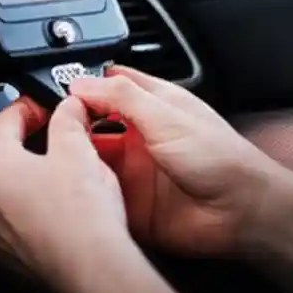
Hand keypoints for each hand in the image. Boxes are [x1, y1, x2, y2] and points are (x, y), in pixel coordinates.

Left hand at [0, 95, 130, 281]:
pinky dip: (32, 215)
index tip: (44, 106)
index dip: (29, 107)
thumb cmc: (81, 217)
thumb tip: (67, 107)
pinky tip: (59, 213)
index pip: (3, 122)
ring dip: (30, 182)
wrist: (93, 270)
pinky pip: (15, 226)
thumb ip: (67, 118)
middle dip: (30, 146)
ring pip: (8, 195)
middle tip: (60, 139)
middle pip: (3, 159)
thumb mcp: (77, 149)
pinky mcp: (6, 261)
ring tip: (64, 179)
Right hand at [69, 66, 292, 256]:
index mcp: (154, 106)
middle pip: (95, 123)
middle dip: (73, 123)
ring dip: (76, 157)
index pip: (111, 86)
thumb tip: (82, 82)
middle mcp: (142, 136)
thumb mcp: (167, 115)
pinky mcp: (131, 203)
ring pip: (92, 159)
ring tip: (59, 155)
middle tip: (51, 125)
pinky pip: (98, 194)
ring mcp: (136, 170)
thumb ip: (122, 97)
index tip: (60, 90)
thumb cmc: (221, 159)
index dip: (86, 85)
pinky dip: (85, 190)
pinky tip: (74, 186)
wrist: (241, 211)